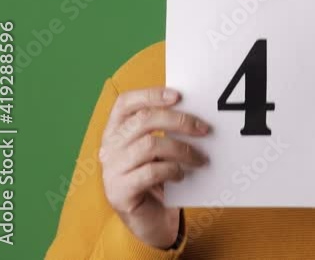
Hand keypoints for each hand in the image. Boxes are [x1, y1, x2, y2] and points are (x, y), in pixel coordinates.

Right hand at [99, 88, 209, 248]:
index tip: (178, 95)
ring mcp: (111, 171)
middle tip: (205, 129)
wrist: (151, 220)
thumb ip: (166, 131)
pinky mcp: (120, 192)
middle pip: (143, 120)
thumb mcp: (160, 151)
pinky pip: (150, 172)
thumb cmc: (158, 179)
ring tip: (200, 158)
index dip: (150, 95)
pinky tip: (183, 175)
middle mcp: (109, 148)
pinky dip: (172, 170)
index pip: (125, 103)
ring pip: (150, 145)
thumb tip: (196, 113)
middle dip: (179, 121)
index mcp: (115, 132)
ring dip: (183, 149)